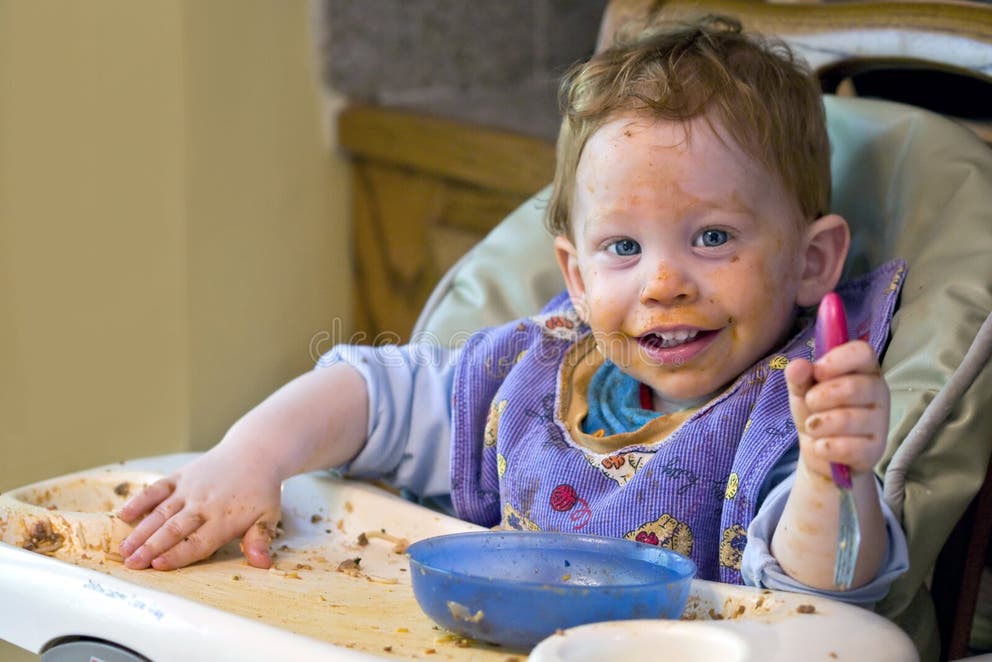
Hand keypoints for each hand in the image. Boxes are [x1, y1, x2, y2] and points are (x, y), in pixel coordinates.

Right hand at [117, 446, 282, 569]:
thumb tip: (262, 564)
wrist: (254, 453)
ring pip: (161, 512)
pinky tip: (124, 515)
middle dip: (151, 547)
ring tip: (124, 550)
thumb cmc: (260, 491)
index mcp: (225, 517)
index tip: (157, 566)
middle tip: (131, 564)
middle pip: (174, 528)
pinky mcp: (181, 476)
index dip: (177, 554)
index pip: (198, 541)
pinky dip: (140, 501)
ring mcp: (189, 488)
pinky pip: (157, 489)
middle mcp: (203, 503)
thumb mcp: (269, 516)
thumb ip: (261, 539)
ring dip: (141, 531)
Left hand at [785, 340, 889, 478]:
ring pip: (848, 419)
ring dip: (818, 424)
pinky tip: (822, 447)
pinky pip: (848, 447)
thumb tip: (798, 365)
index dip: (838, 360)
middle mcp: (878, 393)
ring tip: (814, 427)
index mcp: (863, 370)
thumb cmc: (816, 412)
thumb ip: (799, 377)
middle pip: (854, 387)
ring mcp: (880, 423)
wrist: (820, 452)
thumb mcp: (802, 391)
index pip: (863, 352)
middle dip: (820, 396)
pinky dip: (825, 448)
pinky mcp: (875, 451)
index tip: (817, 372)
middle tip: (810, 403)